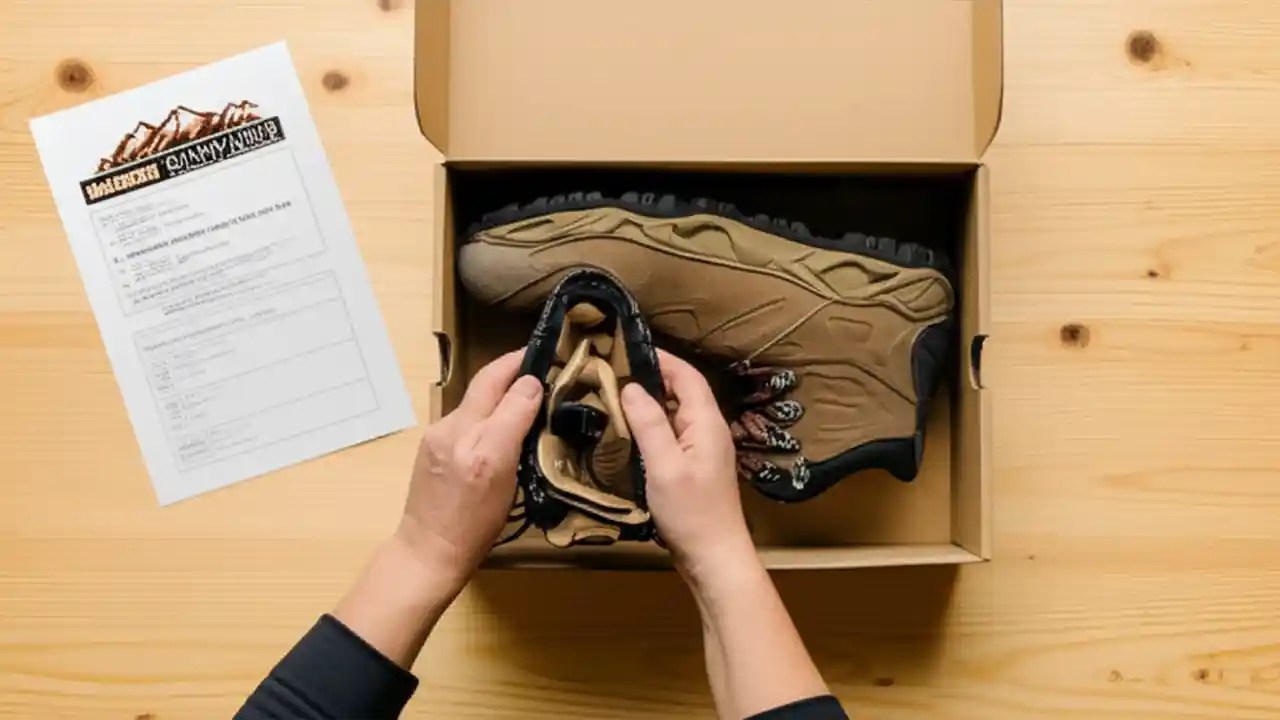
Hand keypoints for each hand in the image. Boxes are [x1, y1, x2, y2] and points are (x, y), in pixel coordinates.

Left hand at [395, 350, 542, 592]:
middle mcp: (453, 430)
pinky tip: (498, 424)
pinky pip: (465, 418)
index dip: (524, 366)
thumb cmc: (475, 526)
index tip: (547, 354)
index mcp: (477, 440)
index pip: (503, 385)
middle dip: (511, 369)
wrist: (429, 552)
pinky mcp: (431, 445)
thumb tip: (530, 386)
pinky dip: (484, 412)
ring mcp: (438, 436)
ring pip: (475, 402)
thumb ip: (515, 426)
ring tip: (525, 396)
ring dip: (499, 392)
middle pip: (485, 385)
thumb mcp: (506, 478)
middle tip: (538, 363)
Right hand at [621, 350, 754, 580]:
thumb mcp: (665, 466)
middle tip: (611, 371)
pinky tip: (627, 431)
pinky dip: (650, 426)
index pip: (685, 375)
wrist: (714, 557)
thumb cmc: (692, 513)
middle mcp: (708, 429)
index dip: (660, 358)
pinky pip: (671, 434)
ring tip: (612, 395)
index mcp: (706, 422)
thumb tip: (630, 387)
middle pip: (680, 391)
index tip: (626, 348)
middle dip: (649, 376)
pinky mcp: (693, 467)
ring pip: (674, 413)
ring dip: (647, 402)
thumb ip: (649, 424)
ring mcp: (702, 449)